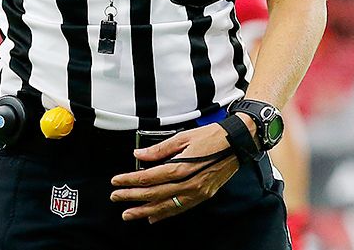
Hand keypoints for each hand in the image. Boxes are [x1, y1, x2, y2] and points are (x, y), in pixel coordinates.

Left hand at [110, 122, 243, 222]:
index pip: (148, 177)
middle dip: (132, 197)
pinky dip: (165, 214)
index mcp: (181, 167)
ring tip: (129, 214)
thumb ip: (159, 149)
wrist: (237, 143)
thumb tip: (139, 154)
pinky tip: (153, 217)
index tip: (116, 181)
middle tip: (116, 198)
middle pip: (154, 194)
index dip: (130, 180)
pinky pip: (181, 208)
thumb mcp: (183, 137)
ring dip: (145, 211)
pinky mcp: (203, 196)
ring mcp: (197, 192)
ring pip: (166, 206)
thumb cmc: (211, 137)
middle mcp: (189, 183)